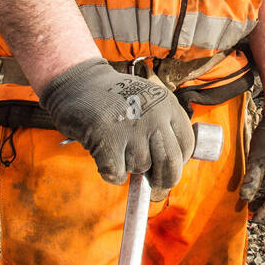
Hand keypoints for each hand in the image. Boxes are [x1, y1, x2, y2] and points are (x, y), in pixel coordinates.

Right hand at [40, 58, 194, 187]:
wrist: (78, 81)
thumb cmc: (113, 98)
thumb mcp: (147, 102)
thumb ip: (161, 129)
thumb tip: (169, 171)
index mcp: (168, 105)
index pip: (186, 145)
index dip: (178, 162)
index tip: (166, 167)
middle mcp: (155, 115)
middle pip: (171, 163)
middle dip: (163, 179)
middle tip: (153, 183)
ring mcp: (133, 127)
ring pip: (141, 167)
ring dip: (128, 166)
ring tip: (116, 148)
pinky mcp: (108, 139)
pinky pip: (117, 173)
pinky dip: (110, 173)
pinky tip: (103, 159)